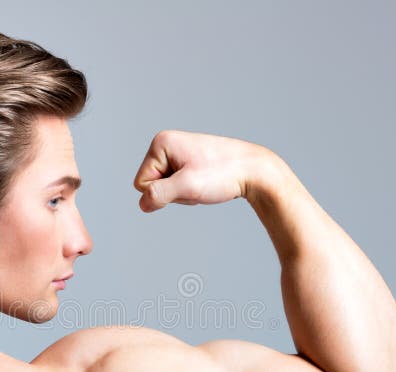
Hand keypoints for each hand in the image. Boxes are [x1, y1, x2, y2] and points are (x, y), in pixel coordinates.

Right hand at [132, 130, 268, 212]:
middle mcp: (166, 144)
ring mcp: (177, 153)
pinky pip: (176, 186)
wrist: (254, 171)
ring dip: (183, 194)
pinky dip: (189, 191)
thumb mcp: (187, 186)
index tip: (187, 183)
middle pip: (152, 185)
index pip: (141, 183)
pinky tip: (205, 184)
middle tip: (197, 185)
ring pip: (165, 188)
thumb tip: (143, 204)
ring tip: (203, 183)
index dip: (162, 192)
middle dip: (173, 193)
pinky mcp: (187, 162)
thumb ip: (159, 195)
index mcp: (161, 143)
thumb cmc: (223, 174)